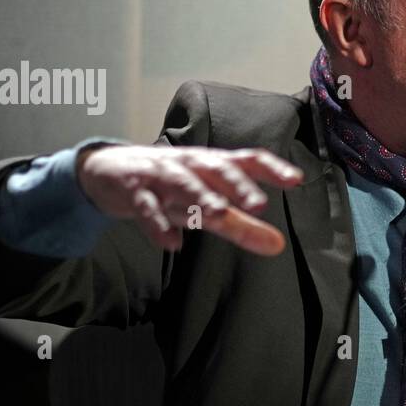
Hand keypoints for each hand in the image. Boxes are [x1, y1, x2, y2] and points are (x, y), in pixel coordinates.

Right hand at [77, 144, 303, 253]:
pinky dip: (156, 223)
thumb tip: (278, 245)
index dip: (272, 168)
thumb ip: (242, 225)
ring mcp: (160, 174)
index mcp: (213, 165)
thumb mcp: (205, 206)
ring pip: (182, 182)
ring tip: (217, 214)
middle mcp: (190, 164)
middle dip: (238, 184)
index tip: (296, 180)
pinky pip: (145, 206)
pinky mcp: (133, 190)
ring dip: (199, 196)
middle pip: (217, 168)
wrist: (109, 172)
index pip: (247, 159)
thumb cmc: (169, 188)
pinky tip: (171, 243)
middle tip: (259, 205)